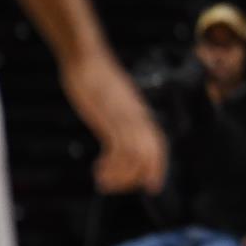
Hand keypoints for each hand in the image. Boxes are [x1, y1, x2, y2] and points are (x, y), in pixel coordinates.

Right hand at [61, 52, 167, 193]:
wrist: (87, 58)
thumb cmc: (98, 79)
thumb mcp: (114, 101)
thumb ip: (121, 117)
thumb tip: (119, 132)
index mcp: (141, 114)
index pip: (158, 145)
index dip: (159, 168)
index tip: (153, 187)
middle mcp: (138, 117)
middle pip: (150, 154)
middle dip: (138, 178)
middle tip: (115, 187)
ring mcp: (125, 117)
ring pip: (135, 155)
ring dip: (120, 175)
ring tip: (102, 182)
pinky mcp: (109, 116)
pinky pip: (117, 147)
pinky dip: (111, 165)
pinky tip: (97, 169)